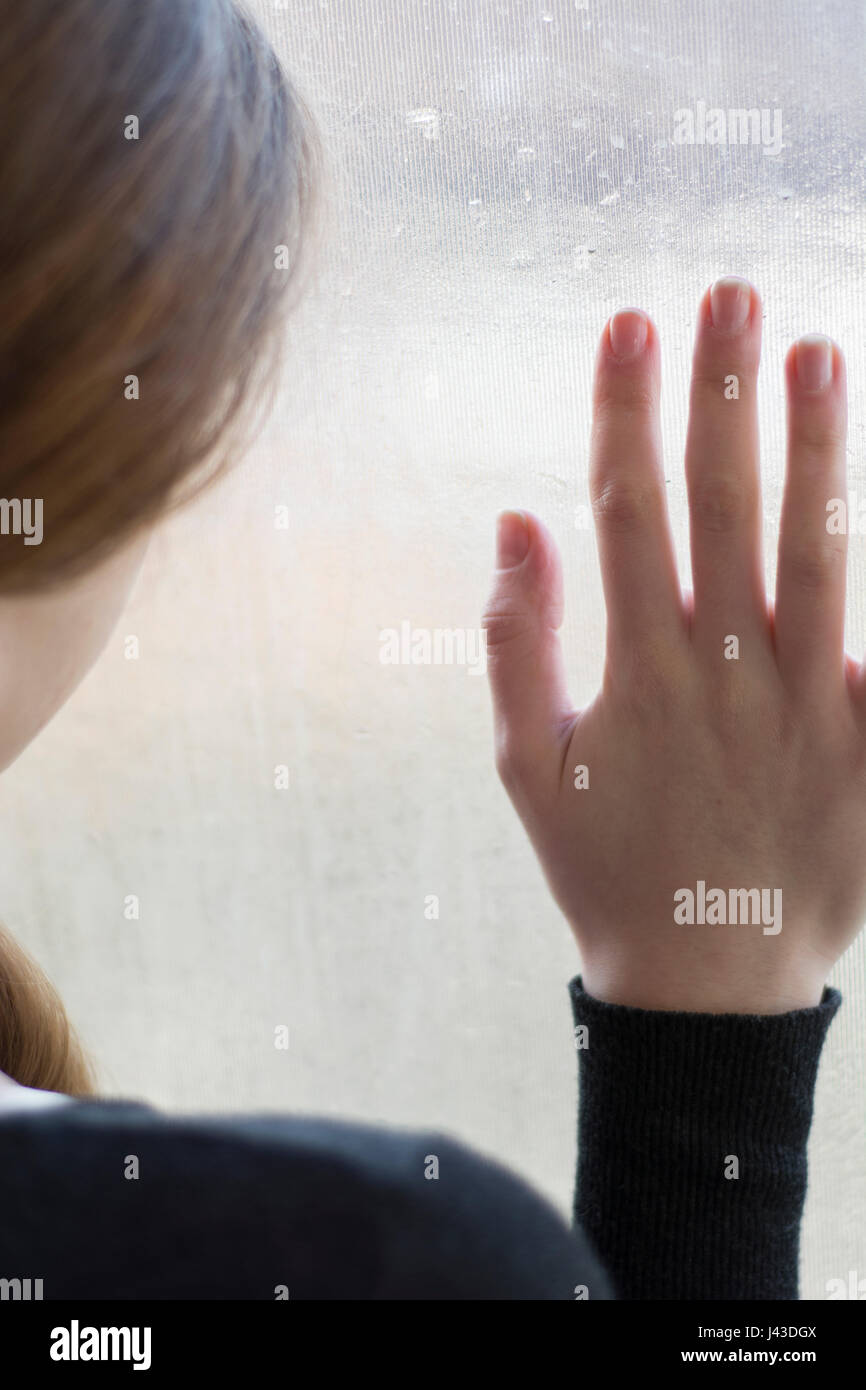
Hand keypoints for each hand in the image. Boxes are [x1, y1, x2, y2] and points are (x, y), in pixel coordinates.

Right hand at [483, 278, 865, 1012]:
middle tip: (731, 294)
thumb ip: (515, 641)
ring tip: (818, 350)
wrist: (709, 983)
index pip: (629, 511)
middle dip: (724, 395)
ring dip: (817, 447)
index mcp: (637, 673)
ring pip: (820, 553)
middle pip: (729, 507)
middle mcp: (726, 674)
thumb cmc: (606, 868)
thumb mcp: (527, 767)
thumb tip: (513, 520)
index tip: (627, 323)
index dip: (625, 412)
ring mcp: (809, 706)